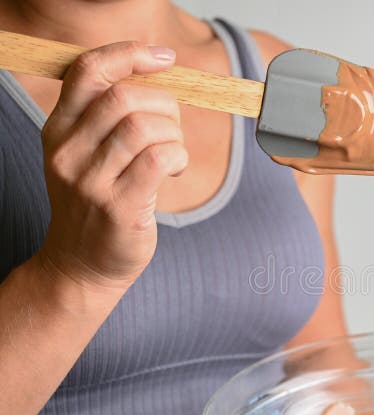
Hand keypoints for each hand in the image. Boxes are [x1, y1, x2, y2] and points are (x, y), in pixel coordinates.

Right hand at [37, 42, 187, 293]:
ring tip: (172, 153)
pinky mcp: (119, 206)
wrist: (81, 266)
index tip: (163, 57)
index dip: (129, 54)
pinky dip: (178, 155)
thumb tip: (158, 76)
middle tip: (172, 128)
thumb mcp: (86, 156)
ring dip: (173, 134)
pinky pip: (158, 158)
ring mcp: (91, 180)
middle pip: (125, 97)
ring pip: (144, 126)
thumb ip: (109, 119)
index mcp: (59, 130)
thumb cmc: (96, 204)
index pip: (88, 71)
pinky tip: (174, 169)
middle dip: (164, 104)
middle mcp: (68, 151)